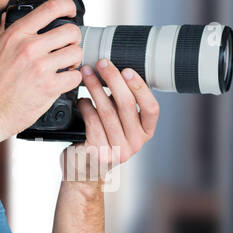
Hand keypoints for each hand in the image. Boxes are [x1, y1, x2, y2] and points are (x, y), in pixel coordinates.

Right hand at [0, 0, 82, 140]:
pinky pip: (75, 77)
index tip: (71, 12)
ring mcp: (40, 67)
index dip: (67, 6)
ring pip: (76, 53)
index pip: (51, 8)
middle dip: (73, 39)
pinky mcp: (49, 87)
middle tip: (67, 47)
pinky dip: (72, 79)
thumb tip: (7, 17)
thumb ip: (6, 33)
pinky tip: (63, 81)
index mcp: (16, 34)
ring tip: (65, 66)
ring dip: (74, 60)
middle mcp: (29, 47)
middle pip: (70, 31)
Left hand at [62, 58, 158, 182]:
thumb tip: (114, 70)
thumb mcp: (120, 121)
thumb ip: (122, 103)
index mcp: (146, 132)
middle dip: (113, 79)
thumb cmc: (103, 138)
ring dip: (95, 87)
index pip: (152, 107)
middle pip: (127, 105)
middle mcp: (136, 143)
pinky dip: (85, 106)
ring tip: (87, 73)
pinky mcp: (99, 154)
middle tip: (102, 63)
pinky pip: (92, 122)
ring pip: (107, 111)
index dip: (140, 87)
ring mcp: (118, 151)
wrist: (87, 169)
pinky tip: (81, 99)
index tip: (127, 69)